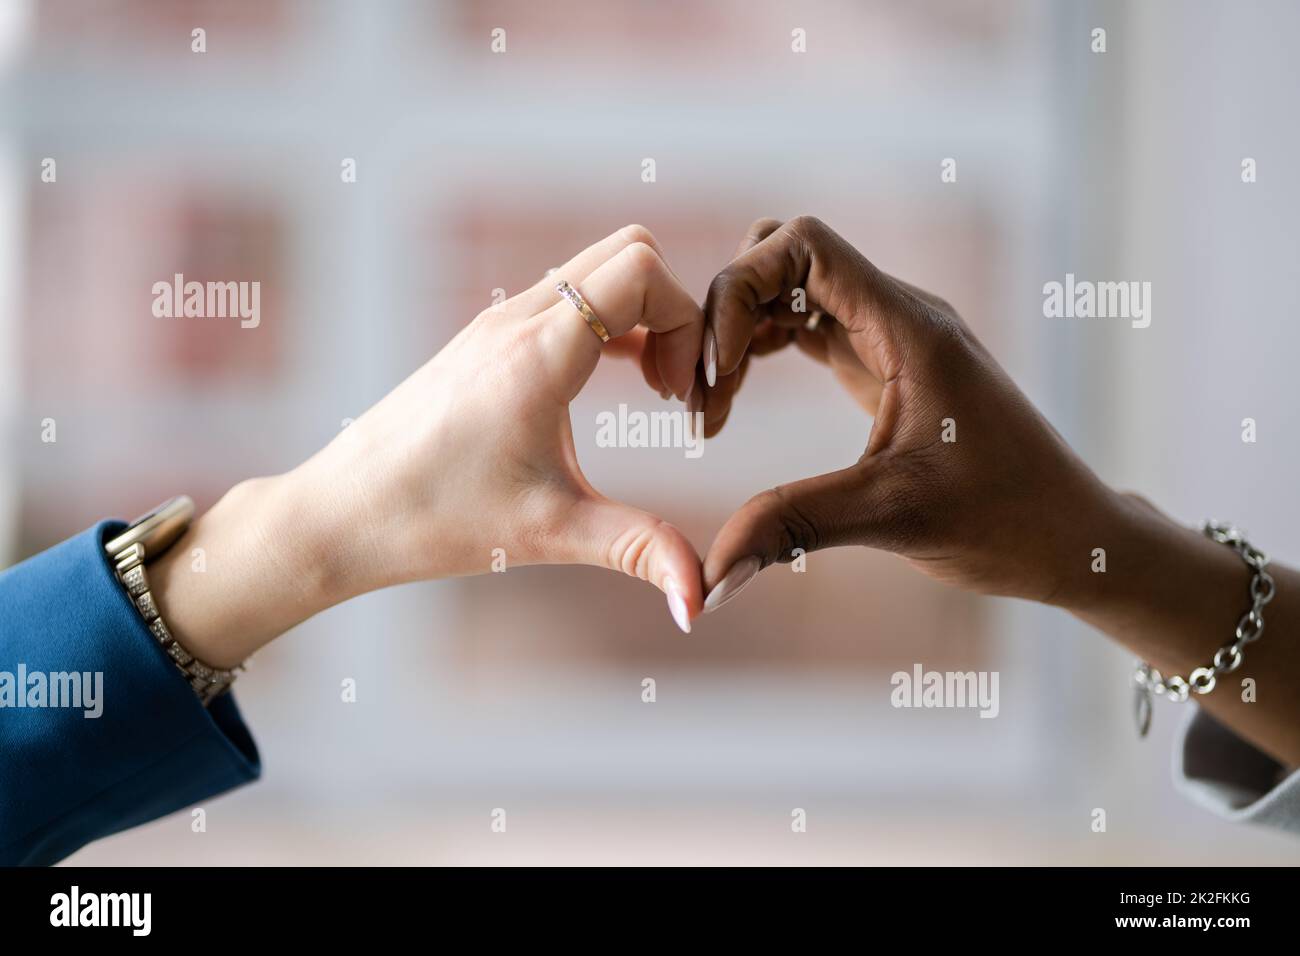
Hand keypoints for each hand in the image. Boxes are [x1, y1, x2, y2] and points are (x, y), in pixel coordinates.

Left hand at [154, 225, 706, 666]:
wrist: (340, 515)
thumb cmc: (434, 520)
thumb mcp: (552, 533)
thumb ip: (640, 553)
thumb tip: (701, 601)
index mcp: (538, 354)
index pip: (642, 271)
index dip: (686, 321)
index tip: (682, 397)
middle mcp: (516, 321)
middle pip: (628, 251)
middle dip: (673, 310)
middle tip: (675, 388)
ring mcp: (495, 323)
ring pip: (595, 269)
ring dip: (639, 315)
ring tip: (651, 390)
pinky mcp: (484, 340)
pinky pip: (564, 298)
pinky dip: (606, 323)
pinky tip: (610, 385)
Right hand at [697, 216, 1121, 611]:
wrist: (1072, 538)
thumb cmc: (1008, 521)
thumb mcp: (892, 519)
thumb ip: (793, 530)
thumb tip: (709, 581)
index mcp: (909, 329)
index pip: (803, 246)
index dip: (741, 291)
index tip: (717, 372)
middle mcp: (898, 317)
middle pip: (784, 255)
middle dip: (727, 312)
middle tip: (702, 395)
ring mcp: (890, 338)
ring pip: (789, 290)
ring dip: (738, 334)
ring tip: (710, 407)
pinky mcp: (882, 366)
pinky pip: (805, 327)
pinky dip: (760, 352)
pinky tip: (734, 401)